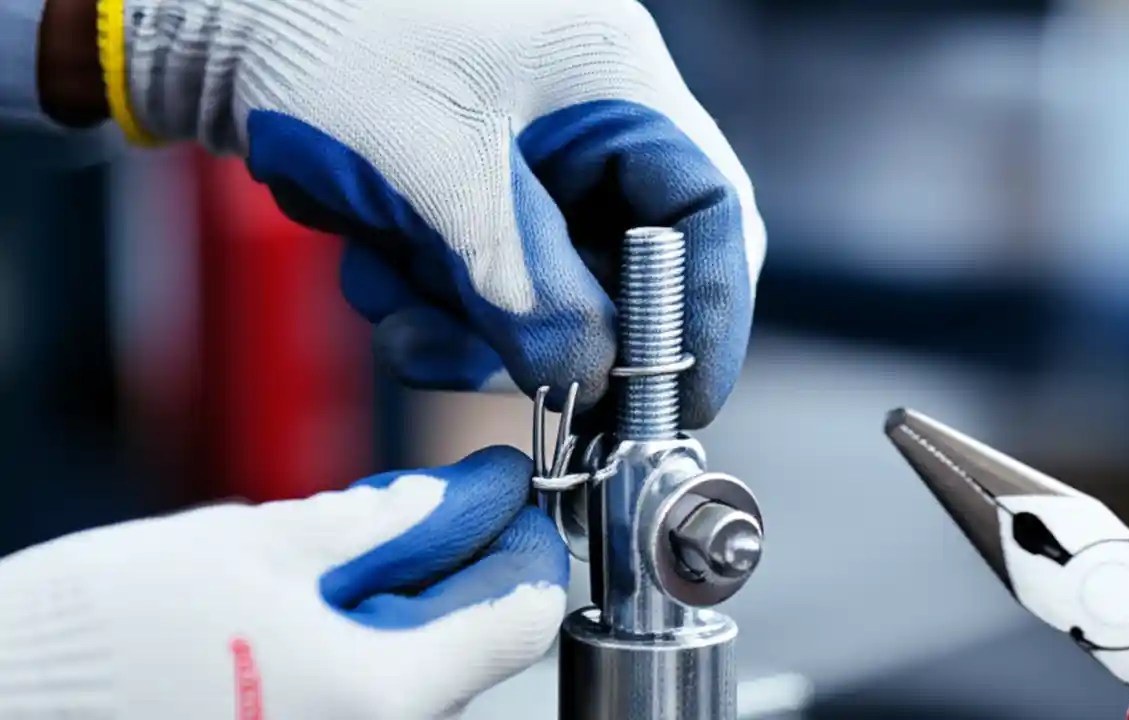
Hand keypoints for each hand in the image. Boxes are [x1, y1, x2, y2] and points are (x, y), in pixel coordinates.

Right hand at [0, 446, 567, 718]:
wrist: (13, 700)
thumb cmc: (119, 631)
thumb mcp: (263, 545)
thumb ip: (381, 522)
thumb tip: (460, 490)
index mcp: (385, 694)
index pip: (520, 618)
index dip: (527, 540)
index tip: (508, 484)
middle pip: (475, 637)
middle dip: (473, 552)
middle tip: (451, 488)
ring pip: (423, 654)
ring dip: (420, 582)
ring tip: (378, 521)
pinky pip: (372, 677)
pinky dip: (373, 620)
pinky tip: (336, 573)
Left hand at [64, 0, 763, 424]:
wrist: (216, 21)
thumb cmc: (327, 40)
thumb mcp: (438, 171)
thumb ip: (525, 286)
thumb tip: (592, 379)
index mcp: (613, 85)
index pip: (710, 211)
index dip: (708, 312)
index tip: (680, 399)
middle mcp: (585, 124)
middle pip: (625, 268)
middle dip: (557, 332)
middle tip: (509, 375)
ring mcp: (527, 161)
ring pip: (548, 292)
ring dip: (475, 322)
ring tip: (399, 299)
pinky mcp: (472, 194)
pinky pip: (485, 283)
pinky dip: (433, 298)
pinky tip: (377, 259)